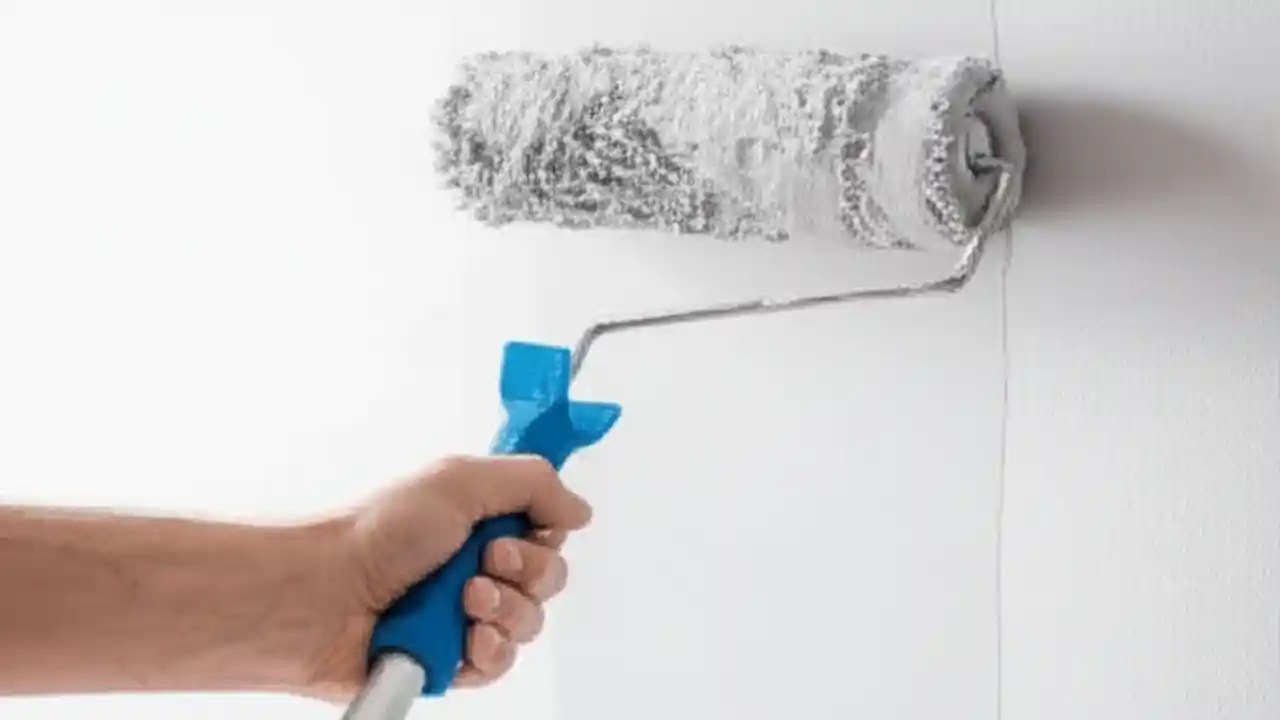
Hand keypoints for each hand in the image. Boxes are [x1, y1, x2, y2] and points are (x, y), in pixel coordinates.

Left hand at [304, 455, 591, 699]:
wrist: (323, 597)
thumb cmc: (375, 533)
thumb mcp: (460, 479)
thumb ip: (532, 482)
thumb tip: (580, 508)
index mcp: (478, 520)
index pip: (547, 528)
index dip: (544, 530)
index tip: (518, 527)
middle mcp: (477, 566)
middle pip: (549, 576)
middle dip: (526, 570)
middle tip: (483, 562)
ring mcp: (466, 616)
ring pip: (531, 622)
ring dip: (503, 609)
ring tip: (463, 601)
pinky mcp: (453, 661)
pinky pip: (502, 663)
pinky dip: (487, 649)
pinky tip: (464, 638)